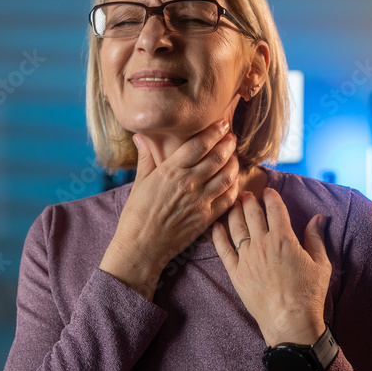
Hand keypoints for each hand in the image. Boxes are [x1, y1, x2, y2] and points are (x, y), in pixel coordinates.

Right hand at [101, 118, 240, 299]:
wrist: (141, 247)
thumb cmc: (136, 215)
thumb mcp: (140, 182)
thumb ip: (146, 158)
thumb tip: (141, 136)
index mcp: (172, 171)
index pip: (199, 144)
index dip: (214, 131)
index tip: (222, 124)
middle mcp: (189, 183)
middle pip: (218, 157)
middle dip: (229, 143)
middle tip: (232, 137)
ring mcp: (201, 201)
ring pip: (228, 176)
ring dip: (235, 163)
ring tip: (234, 157)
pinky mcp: (207, 218)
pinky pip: (228, 199)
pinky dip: (235, 187)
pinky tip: (234, 182)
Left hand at [212, 188, 330, 346]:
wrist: (291, 322)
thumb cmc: (309, 294)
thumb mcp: (321, 263)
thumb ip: (316, 238)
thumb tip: (319, 217)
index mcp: (284, 238)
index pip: (275, 209)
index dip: (271, 197)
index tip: (268, 191)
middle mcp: (262, 244)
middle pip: (252, 213)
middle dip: (249, 200)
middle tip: (246, 193)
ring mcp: (246, 258)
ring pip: (236, 227)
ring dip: (234, 212)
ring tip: (233, 203)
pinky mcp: (235, 273)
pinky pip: (222, 249)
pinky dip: (218, 235)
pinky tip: (216, 225)